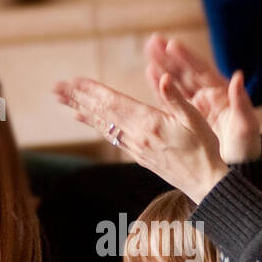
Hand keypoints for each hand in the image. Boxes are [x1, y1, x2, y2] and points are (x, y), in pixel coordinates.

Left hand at [54, 74, 228, 203]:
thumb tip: (161, 77)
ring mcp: (136, 147)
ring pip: (103, 125)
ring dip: (82, 111)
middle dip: (77, 99)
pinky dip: (96, 125)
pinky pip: (111, 136)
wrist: (206, 184)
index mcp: (150, 122)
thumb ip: (175, 98)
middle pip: (101, 113)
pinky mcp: (139, 155)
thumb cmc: (206, 150)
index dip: (91, 90)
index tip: (71, 81)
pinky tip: (87, 120)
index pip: (113, 102)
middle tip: (55, 89)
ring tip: (63, 101)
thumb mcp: (195, 120)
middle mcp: (137, 136)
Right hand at [145, 34, 260, 162]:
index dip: (187, 58)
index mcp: (220, 94)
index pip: (201, 71)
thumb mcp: (246, 125)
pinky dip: (160, 87)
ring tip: (148, 50)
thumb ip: (241, 101)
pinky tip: (149, 73)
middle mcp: (207, 96)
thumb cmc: (245, 147)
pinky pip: (171, 99)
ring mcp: (196, 106)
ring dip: (162, 66)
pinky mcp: (187, 118)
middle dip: (170, 56)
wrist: (237, 168)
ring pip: (176, 82)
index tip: (173, 44)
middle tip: (154, 40)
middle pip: (185, 72)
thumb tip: (238, 76)